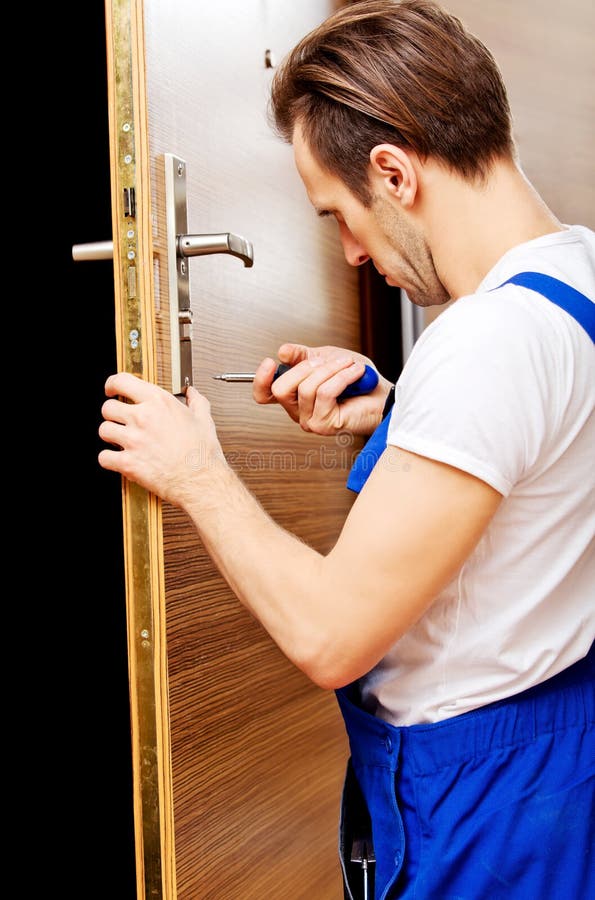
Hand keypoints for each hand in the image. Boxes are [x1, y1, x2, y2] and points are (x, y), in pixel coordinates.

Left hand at [98, 372, 225, 507]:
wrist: (201, 481)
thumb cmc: (202, 453)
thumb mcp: (204, 419)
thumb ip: (196, 402)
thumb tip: (193, 393)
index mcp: (159, 403)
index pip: (122, 382)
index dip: (112, 384)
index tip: (112, 389)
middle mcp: (142, 418)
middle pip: (108, 407)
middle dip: (112, 414)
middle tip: (120, 421)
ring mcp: (133, 440)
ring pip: (104, 430)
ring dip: (110, 435)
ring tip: (120, 440)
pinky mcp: (127, 463)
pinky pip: (103, 457)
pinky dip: (108, 459)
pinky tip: (118, 459)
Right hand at [252, 343, 391, 435]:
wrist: (383, 396)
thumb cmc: (358, 380)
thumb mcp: (326, 358)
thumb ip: (303, 356)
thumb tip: (283, 352)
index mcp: (294, 396)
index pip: (264, 394)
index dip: (261, 379)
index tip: (270, 362)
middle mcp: (299, 412)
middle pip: (280, 389)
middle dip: (305, 367)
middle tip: (325, 361)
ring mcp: (310, 421)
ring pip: (306, 388)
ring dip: (330, 369)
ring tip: (348, 365)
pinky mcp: (325, 425)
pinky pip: (325, 393)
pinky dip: (342, 377)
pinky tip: (355, 373)